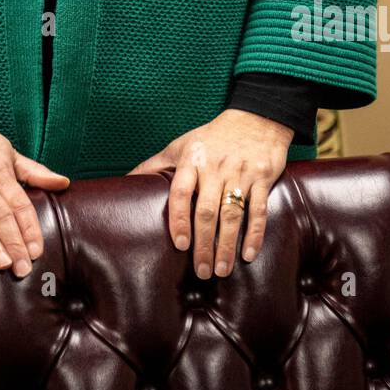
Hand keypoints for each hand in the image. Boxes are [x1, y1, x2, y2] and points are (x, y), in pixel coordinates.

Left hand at [126, 109, 293, 278]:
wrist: (255, 118)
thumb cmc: (212, 136)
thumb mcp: (181, 145)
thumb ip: (155, 165)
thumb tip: (126, 181)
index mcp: (193, 160)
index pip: (181, 192)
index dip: (179, 219)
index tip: (180, 245)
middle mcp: (216, 167)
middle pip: (207, 211)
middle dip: (204, 244)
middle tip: (201, 271)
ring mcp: (241, 172)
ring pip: (233, 214)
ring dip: (227, 246)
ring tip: (221, 270)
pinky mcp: (263, 177)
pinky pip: (258, 210)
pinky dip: (254, 234)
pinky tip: (248, 254)